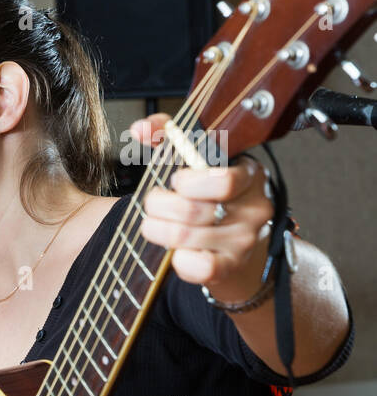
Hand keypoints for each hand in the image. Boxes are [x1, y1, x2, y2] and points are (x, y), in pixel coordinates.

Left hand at [132, 113, 272, 302]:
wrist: (235, 247)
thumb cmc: (208, 198)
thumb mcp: (194, 162)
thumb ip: (167, 137)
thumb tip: (141, 128)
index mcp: (248, 175)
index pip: (222, 179)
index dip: (186, 182)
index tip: (176, 181)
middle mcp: (254, 207)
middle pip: (191, 210)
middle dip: (158, 206)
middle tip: (153, 205)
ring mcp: (246, 239)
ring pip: (185, 237)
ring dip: (158, 230)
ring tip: (156, 225)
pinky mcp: (232, 266)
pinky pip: (196, 267)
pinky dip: (178, 260)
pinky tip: (177, 251)